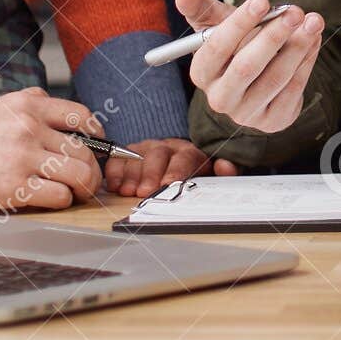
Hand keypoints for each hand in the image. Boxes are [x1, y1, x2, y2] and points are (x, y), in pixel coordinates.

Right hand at [0, 88, 103, 211]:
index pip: (80, 115)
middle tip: (87, 180)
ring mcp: (23, 156)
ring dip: (82, 187)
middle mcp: (29, 126)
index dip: (96, 134)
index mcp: (25, 104)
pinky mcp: (15, 187)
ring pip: (79, 173)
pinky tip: (48, 200)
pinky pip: (60, 196)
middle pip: (85, 150)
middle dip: (92, 169)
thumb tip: (58, 118)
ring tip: (74, 193)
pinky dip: (61, 201)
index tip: (98, 145)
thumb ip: (27, 110)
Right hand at [104, 138, 239, 198]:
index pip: (186, 157)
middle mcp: (168, 147)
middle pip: (158, 155)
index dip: (176, 170)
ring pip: (137, 157)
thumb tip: (226, 166)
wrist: (176, 164)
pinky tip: (114, 185)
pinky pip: (118, 158)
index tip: (167, 184)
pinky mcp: (129, 153)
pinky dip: (115, 171)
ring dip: (131, 175)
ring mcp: (147, 149)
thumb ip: (226, 171)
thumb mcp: (213, 175)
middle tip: (144, 191)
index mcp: (190, 152)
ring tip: (128, 191)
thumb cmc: (195, 175)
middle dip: (150, 174)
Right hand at [176, 0, 323, 132]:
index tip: (263, 0)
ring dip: (297, 47)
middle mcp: (220, 98)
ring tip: (313, 22)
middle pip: (246, 66)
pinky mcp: (273, 121)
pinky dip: (306, 62)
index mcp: (201, 73)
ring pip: (275, 78)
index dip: (240, 23)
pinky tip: (314, 40)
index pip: (216, 48)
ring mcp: (247, 113)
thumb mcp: (217, 25)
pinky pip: (293, 89)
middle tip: (294, 12)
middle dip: (273, 36)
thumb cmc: (236, 45)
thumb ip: (200, 7)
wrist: (260, 79)